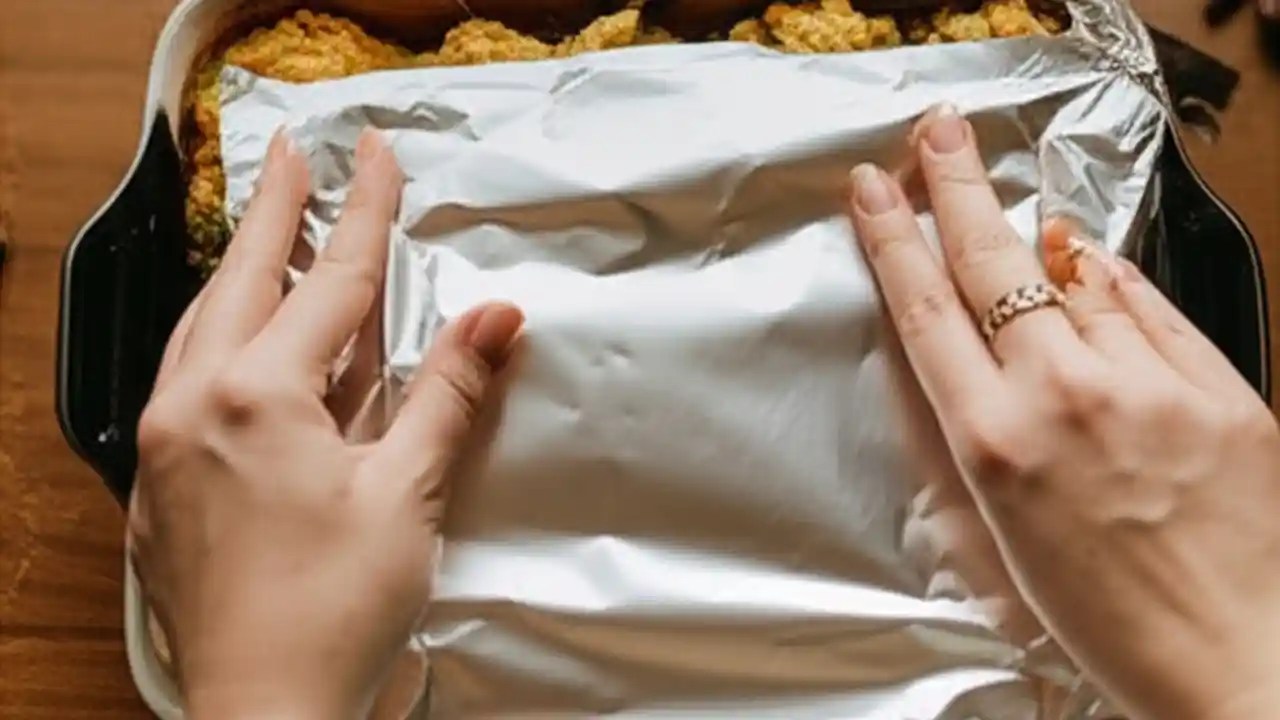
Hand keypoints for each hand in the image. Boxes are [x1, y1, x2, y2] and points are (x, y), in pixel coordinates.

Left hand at [128, 128, 523, 718]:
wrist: (262, 713)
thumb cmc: (333, 613)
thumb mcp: (406, 495)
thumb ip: (447, 394)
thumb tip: (495, 317)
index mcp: (257, 397)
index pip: (329, 282)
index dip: (363, 213)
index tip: (375, 155)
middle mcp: (192, 405)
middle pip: (243, 280)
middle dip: (274, 209)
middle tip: (292, 152)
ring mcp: (162, 444)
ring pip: (200, 326)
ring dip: (239, 270)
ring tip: (264, 229)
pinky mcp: (155, 484)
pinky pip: (182, 380)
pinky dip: (216, 338)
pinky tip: (235, 340)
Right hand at [848, 105, 1279, 719]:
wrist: (1235, 661)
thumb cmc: (1105, 617)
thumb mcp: (999, 532)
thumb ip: (974, 429)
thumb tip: (973, 348)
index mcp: (994, 443)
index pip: (927, 310)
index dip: (892, 238)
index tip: (875, 189)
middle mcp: (1064, 397)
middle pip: (992, 263)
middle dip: (954, 186)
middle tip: (937, 133)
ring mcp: (1148, 384)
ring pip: (1076, 277)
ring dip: (1039, 241)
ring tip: (1020, 215)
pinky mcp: (1218, 387)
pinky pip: (1150, 305)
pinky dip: (1114, 279)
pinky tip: (1092, 262)